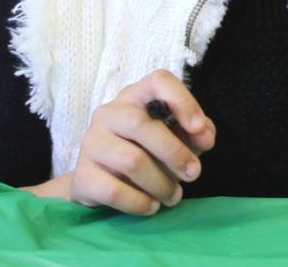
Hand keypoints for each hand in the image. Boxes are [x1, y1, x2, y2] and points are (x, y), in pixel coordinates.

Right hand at [27, 69, 216, 214]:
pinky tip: (151, 206)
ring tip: (174, 196)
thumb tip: (205, 136)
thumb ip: (196, 131)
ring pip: (131, 161)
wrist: (103, 181)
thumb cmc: (148, 151)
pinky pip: (114, 191)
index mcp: (136, 95)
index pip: (158, 81)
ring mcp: (91, 142)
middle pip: (143, 125)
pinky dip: (139, 202)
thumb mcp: (177, 136)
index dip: (182, 101)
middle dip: (175, 153)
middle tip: (194, 174)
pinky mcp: (82, 174)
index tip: (199, 129)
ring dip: (161, 184)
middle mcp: (109, 112)